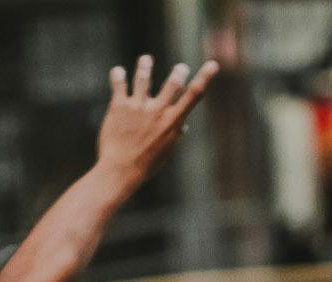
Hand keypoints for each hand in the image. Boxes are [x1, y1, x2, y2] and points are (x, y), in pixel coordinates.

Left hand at [95, 54, 218, 188]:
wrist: (119, 171)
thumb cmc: (145, 165)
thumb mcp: (165, 151)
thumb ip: (174, 134)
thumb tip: (183, 126)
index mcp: (172, 122)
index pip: (193, 96)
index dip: (204, 78)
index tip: (213, 65)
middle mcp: (157, 111)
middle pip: (173, 83)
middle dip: (179, 73)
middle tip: (181, 69)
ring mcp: (137, 107)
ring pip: (143, 77)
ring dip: (146, 65)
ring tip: (146, 59)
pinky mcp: (119, 106)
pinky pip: (119, 84)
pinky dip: (118, 75)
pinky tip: (119, 72)